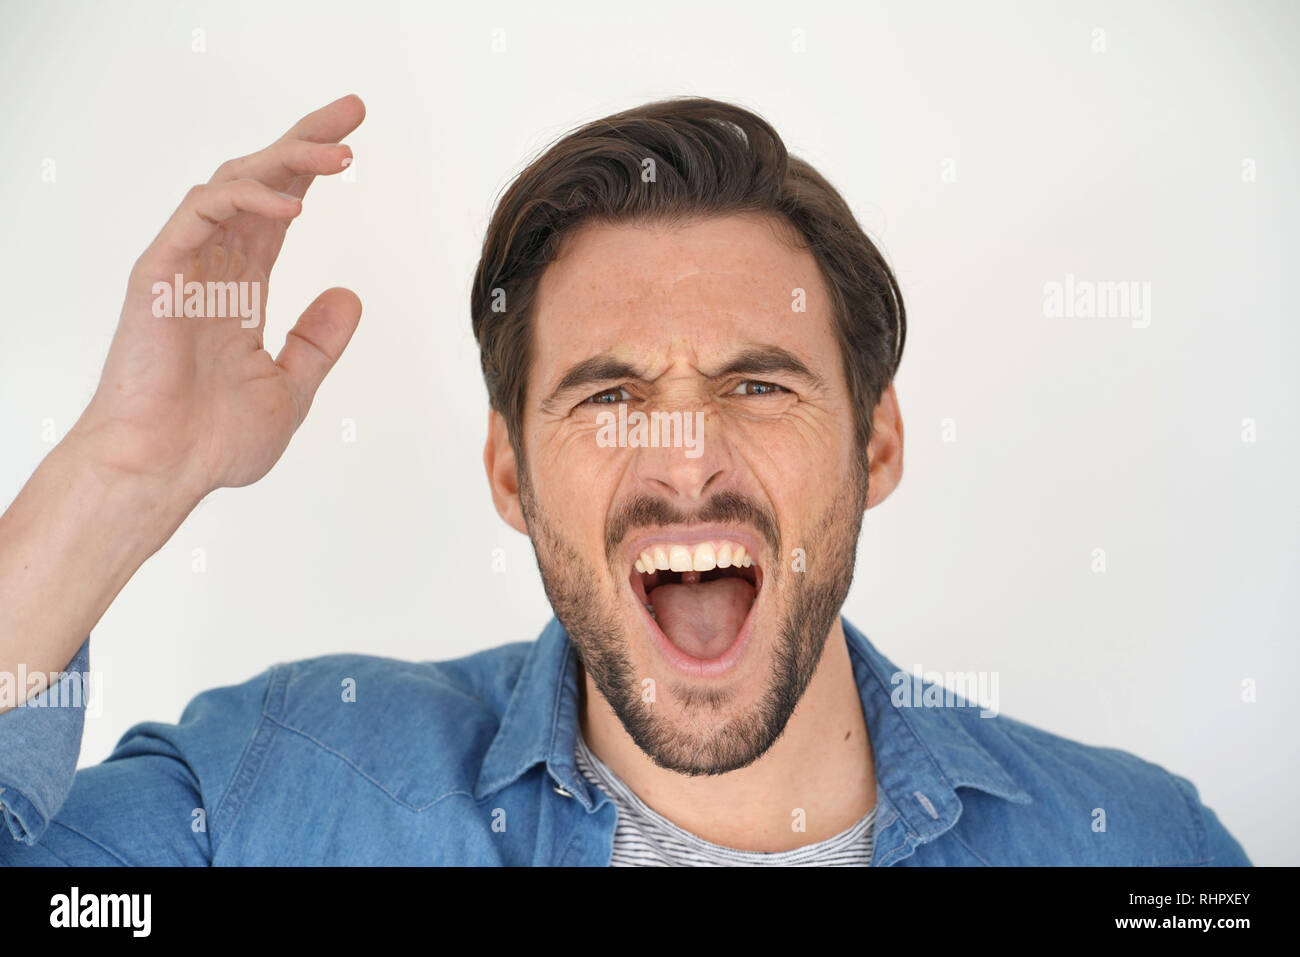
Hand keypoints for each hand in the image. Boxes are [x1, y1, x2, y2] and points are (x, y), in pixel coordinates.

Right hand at [72, 94, 365, 499]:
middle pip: (259, 180)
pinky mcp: (159, 272)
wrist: (163, 471)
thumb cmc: (211, 441)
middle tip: (353, 110)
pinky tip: (292, 205)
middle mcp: (212, 266)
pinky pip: (201, 213)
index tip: (354, 141)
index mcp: (240, 287)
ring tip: (343, 154)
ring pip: (232, 184)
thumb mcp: (291, 388)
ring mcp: (183, 265)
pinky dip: (247, 200)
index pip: (279, 209)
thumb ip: (318, 342)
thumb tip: (350, 295)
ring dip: (289, 162)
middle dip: (306, 140)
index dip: (312, 170)